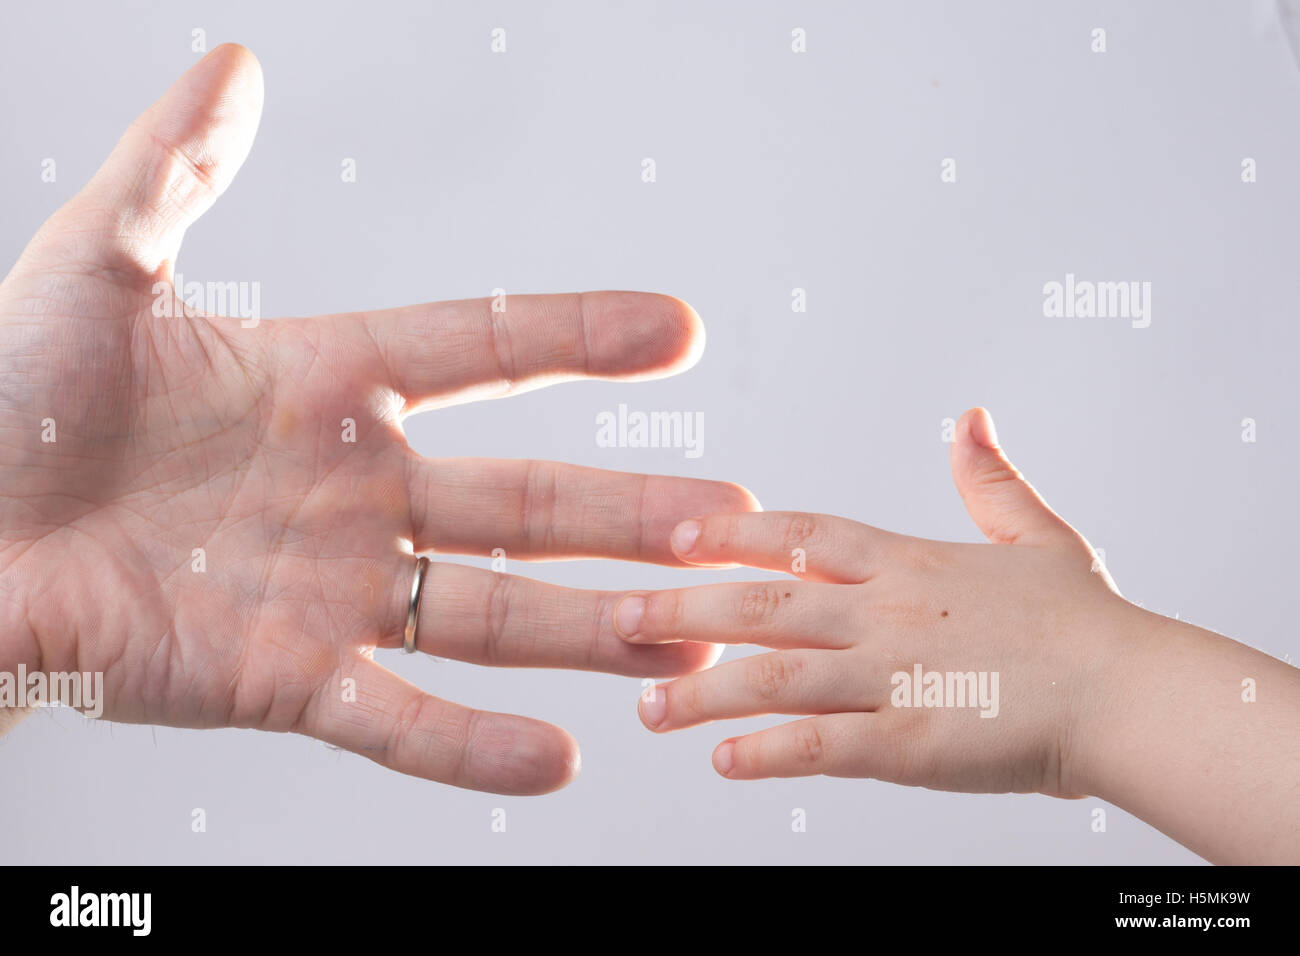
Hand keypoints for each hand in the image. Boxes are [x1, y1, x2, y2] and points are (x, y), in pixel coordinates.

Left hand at [0, 44, 755, 794]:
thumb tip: (237, 63)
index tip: (675, 328)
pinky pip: (393, 714)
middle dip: (631, 512)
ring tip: (687, 639)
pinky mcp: (279, 678)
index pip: (480, 350)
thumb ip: (171, 171)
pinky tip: (557, 761)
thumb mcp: (94, 269)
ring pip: (488, 613)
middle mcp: (355, 490)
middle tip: (734, 519)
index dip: (578, 335)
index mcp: (328, 383)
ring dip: (590, 627)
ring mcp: (329, 589)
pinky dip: (470, 745)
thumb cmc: (1, 398)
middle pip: (523, 499)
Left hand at [614, 407, 1135, 796]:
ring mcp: (893, 677)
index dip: (734, 534)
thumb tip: (968, 417)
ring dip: (703, 694)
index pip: (802, 537)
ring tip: (645, 708)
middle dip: (684, 611)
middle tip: (621, 617)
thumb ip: (989, 480)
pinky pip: (821, 746)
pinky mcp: (910, 741)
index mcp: (907, 565)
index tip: (678, 538)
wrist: (1133, 694)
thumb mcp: (1035, 535)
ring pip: (774, 679)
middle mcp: (885, 615)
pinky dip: (766, 753)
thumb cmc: (1088, 623)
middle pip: (764, 605)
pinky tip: (721, 761)